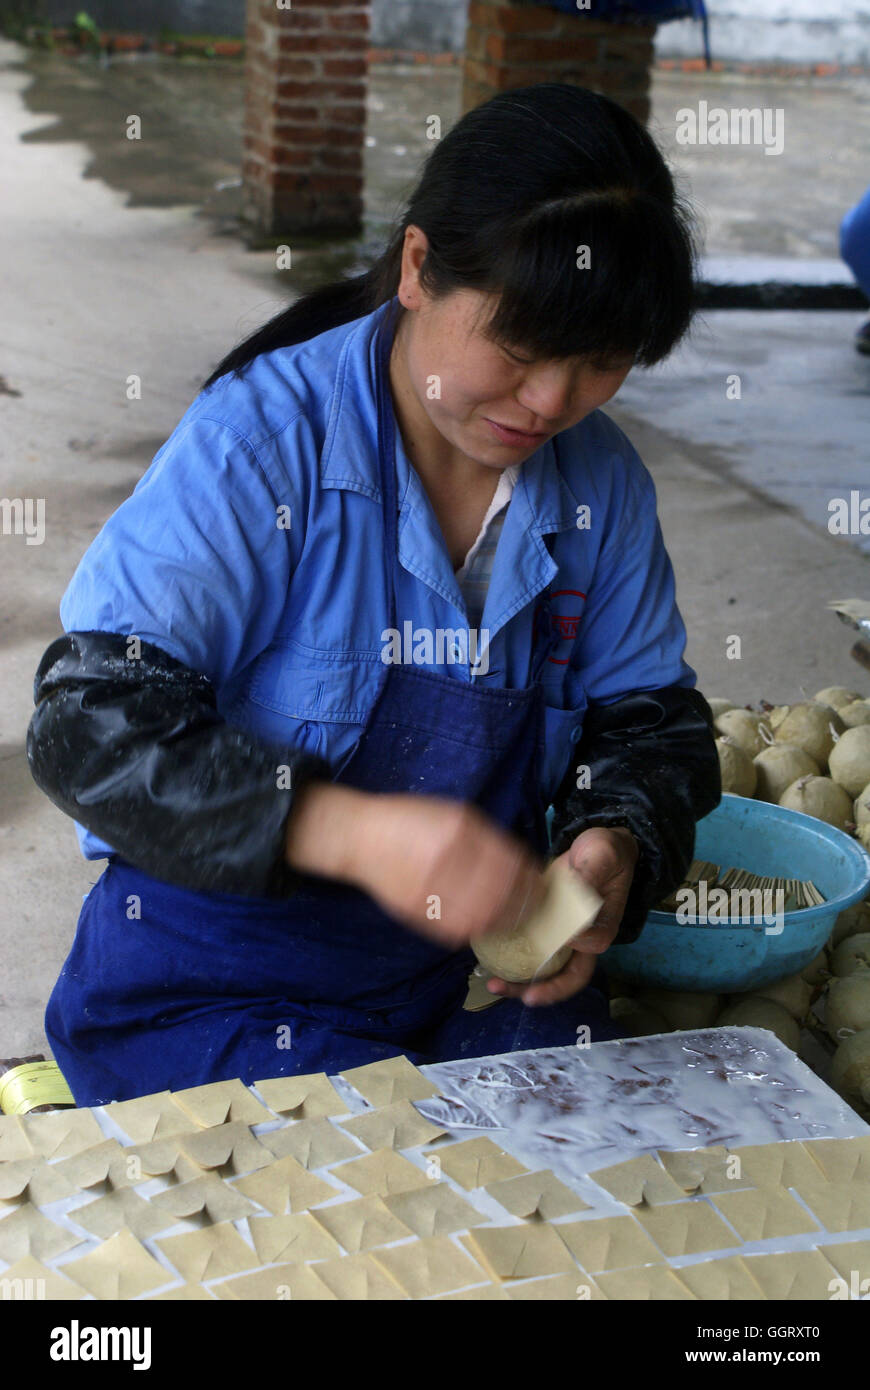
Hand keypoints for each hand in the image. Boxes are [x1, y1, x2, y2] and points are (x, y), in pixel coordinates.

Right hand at [285, 783, 547, 949]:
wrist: (362, 838)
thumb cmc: (411, 820)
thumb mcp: (454, 813)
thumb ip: (487, 837)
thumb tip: (522, 862)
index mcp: (459, 831)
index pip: (510, 863)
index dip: (531, 878)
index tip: (542, 883)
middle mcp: (446, 860)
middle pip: (501, 893)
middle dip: (525, 903)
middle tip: (536, 906)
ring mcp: (430, 889)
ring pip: (482, 916)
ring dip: (505, 920)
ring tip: (516, 918)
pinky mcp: (417, 911)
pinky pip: (457, 928)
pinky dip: (478, 929)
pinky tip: (487, 922)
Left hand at [486, 825, 639, 1005]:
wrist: (597, 844)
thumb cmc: (604, 851)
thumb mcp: (601, 857)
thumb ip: (589, 878)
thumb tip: (574, 913)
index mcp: (599, 932)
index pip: (580, 960)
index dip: (558, 970)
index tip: (538, 956)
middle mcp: (583, 942)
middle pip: (563, 978)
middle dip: (538, 991)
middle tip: (509, 992)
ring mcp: (564, 938)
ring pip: (544, 970)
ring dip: (519, 983)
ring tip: (492, 984)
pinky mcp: (547, 926)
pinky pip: (530, 951)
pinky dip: (511, 960)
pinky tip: (488, 960)